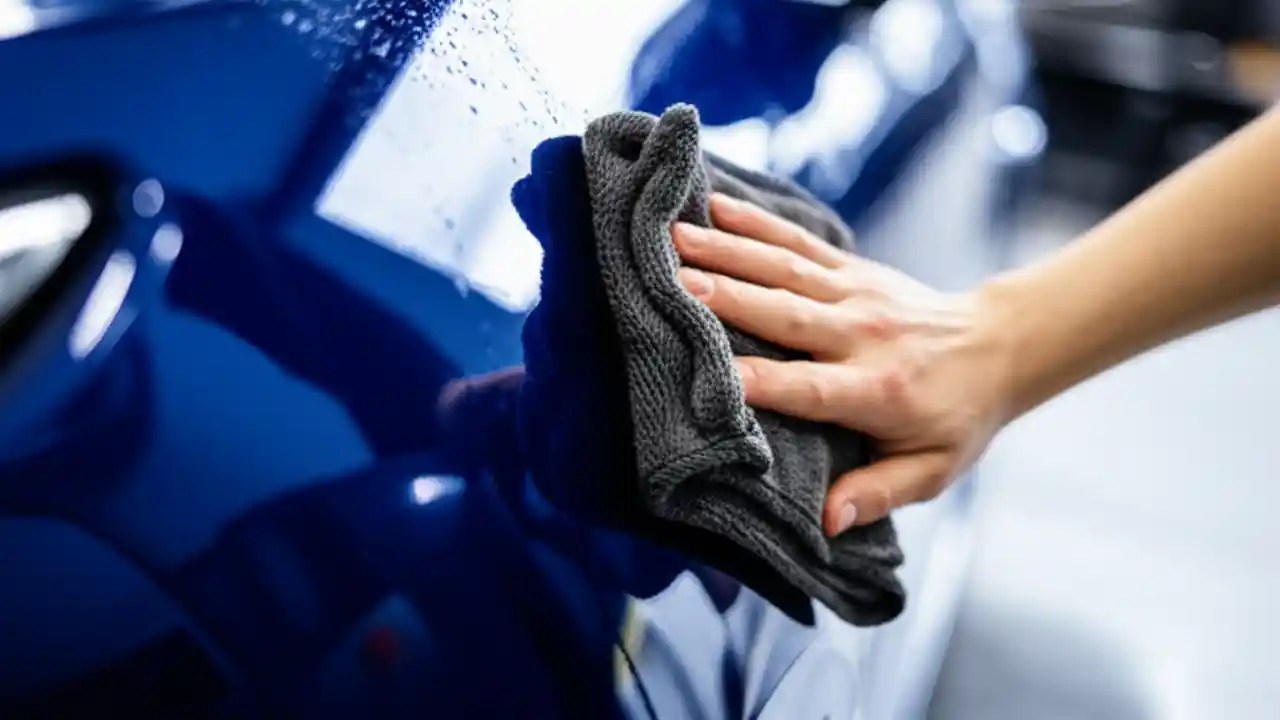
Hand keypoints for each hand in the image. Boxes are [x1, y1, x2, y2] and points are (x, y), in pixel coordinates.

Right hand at [673, 194, 1015, 535]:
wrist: (1001, 346)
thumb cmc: (957, 418)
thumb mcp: (932, 470)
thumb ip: (878, 492)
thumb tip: (827, 522)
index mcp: (877, 389)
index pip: (807, 386)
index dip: (758, 381)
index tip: (706, 371)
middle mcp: (862, 334)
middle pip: (785, 313)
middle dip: (727, 296)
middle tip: (672, 281)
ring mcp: (856, 293)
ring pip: (784, 268)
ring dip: (727, 250)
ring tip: (674, 236)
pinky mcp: (853, 269)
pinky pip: (800, 242)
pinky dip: (757, 221)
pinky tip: (716, 204)